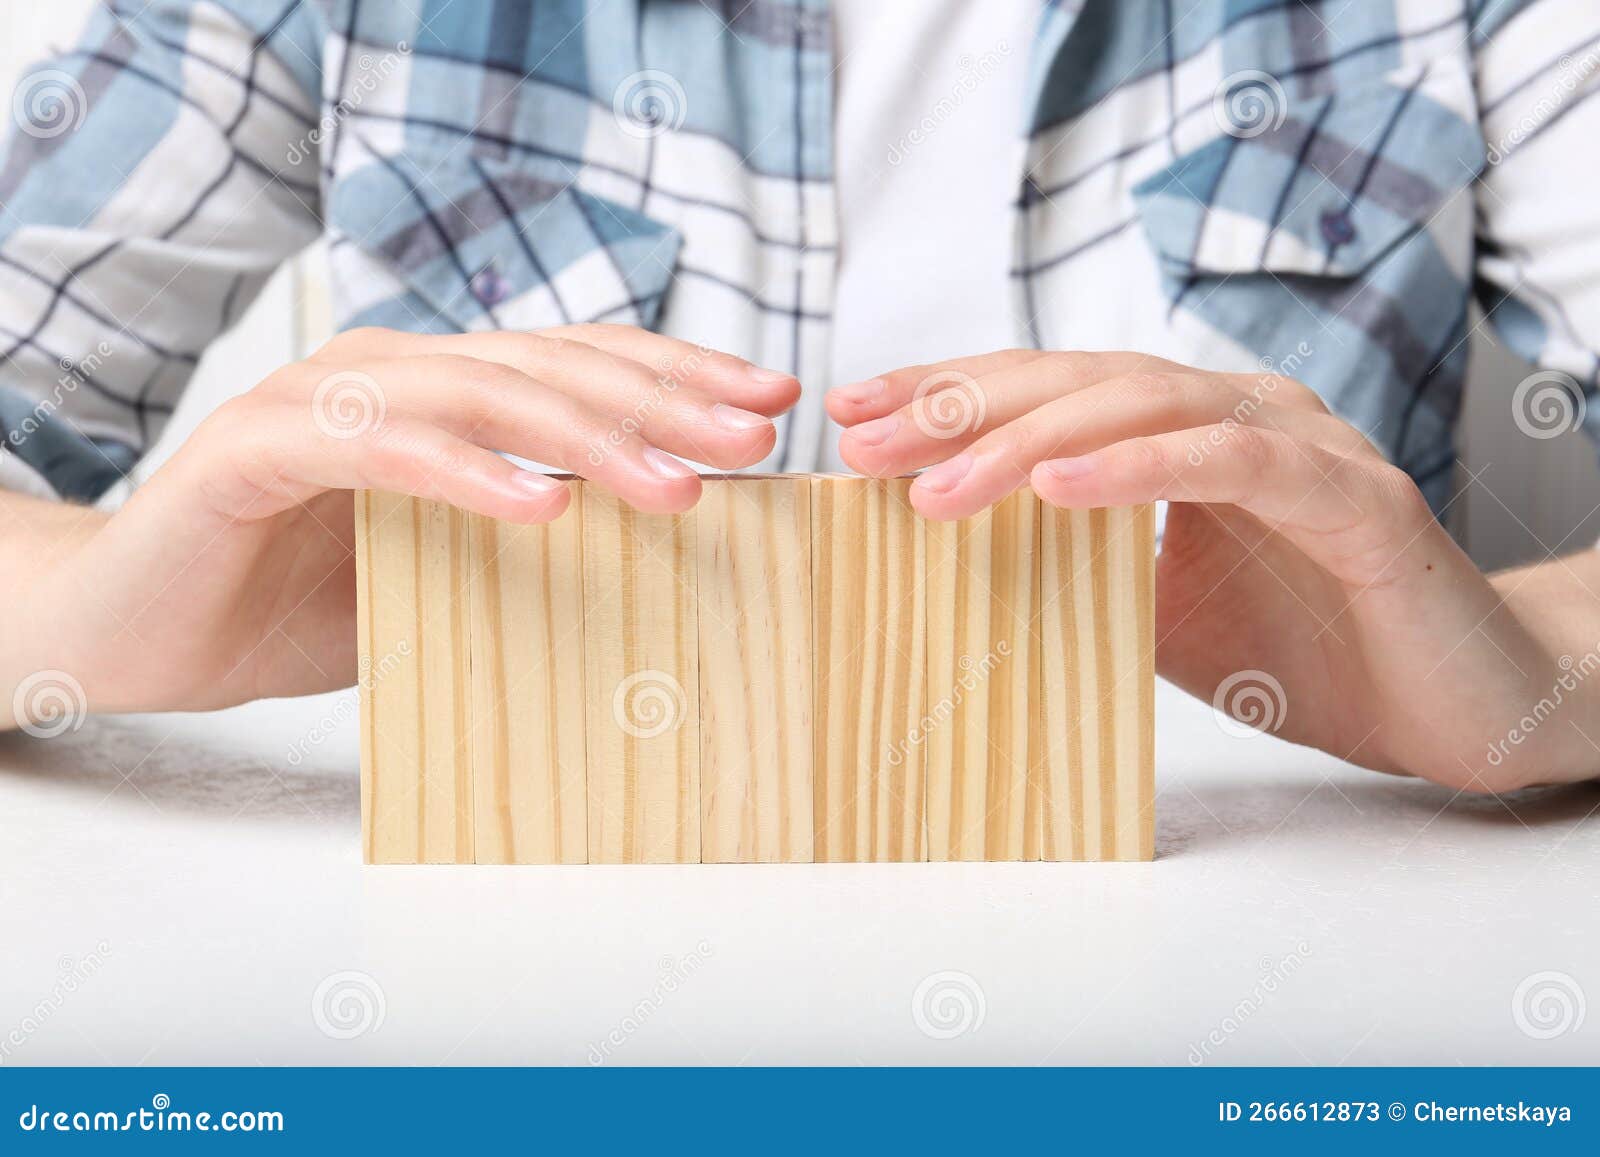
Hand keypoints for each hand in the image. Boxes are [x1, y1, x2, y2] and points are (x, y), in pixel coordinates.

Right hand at [5, 325, 797, 721]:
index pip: (579, 364)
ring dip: (587, 435)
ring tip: (678, 485)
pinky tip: (541, 506)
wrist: (130, 627)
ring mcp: (323, 397)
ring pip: (479, 393)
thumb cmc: (289, 601)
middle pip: (550, 366)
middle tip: (756, 434)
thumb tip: (657, 589)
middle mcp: (392, 372)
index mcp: (442, 392)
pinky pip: (377, 445)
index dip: (676, 374)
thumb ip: (520, 560)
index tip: (771, 403)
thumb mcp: (440, 582)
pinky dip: (465, 472)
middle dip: (664, 399)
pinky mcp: (258, 446)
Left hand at [828, 349, 1598, 791]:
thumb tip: (954, 575)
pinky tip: (1056, 489)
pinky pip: (1231, 461)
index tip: (852, 416)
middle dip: (962, 406)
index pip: (1050, 392)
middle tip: (862, 439)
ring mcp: (1299, 442)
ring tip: (936, 487)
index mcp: (1185, 432)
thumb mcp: (1156, 613)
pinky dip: (1138, 469)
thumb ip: (1079, 574)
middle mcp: (1237, 414)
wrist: (1455, 703)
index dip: (950, 395)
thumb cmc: (1308, 650)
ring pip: (1145, 405)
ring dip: (1030, 442)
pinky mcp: (1352, 497)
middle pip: (1079, 380)